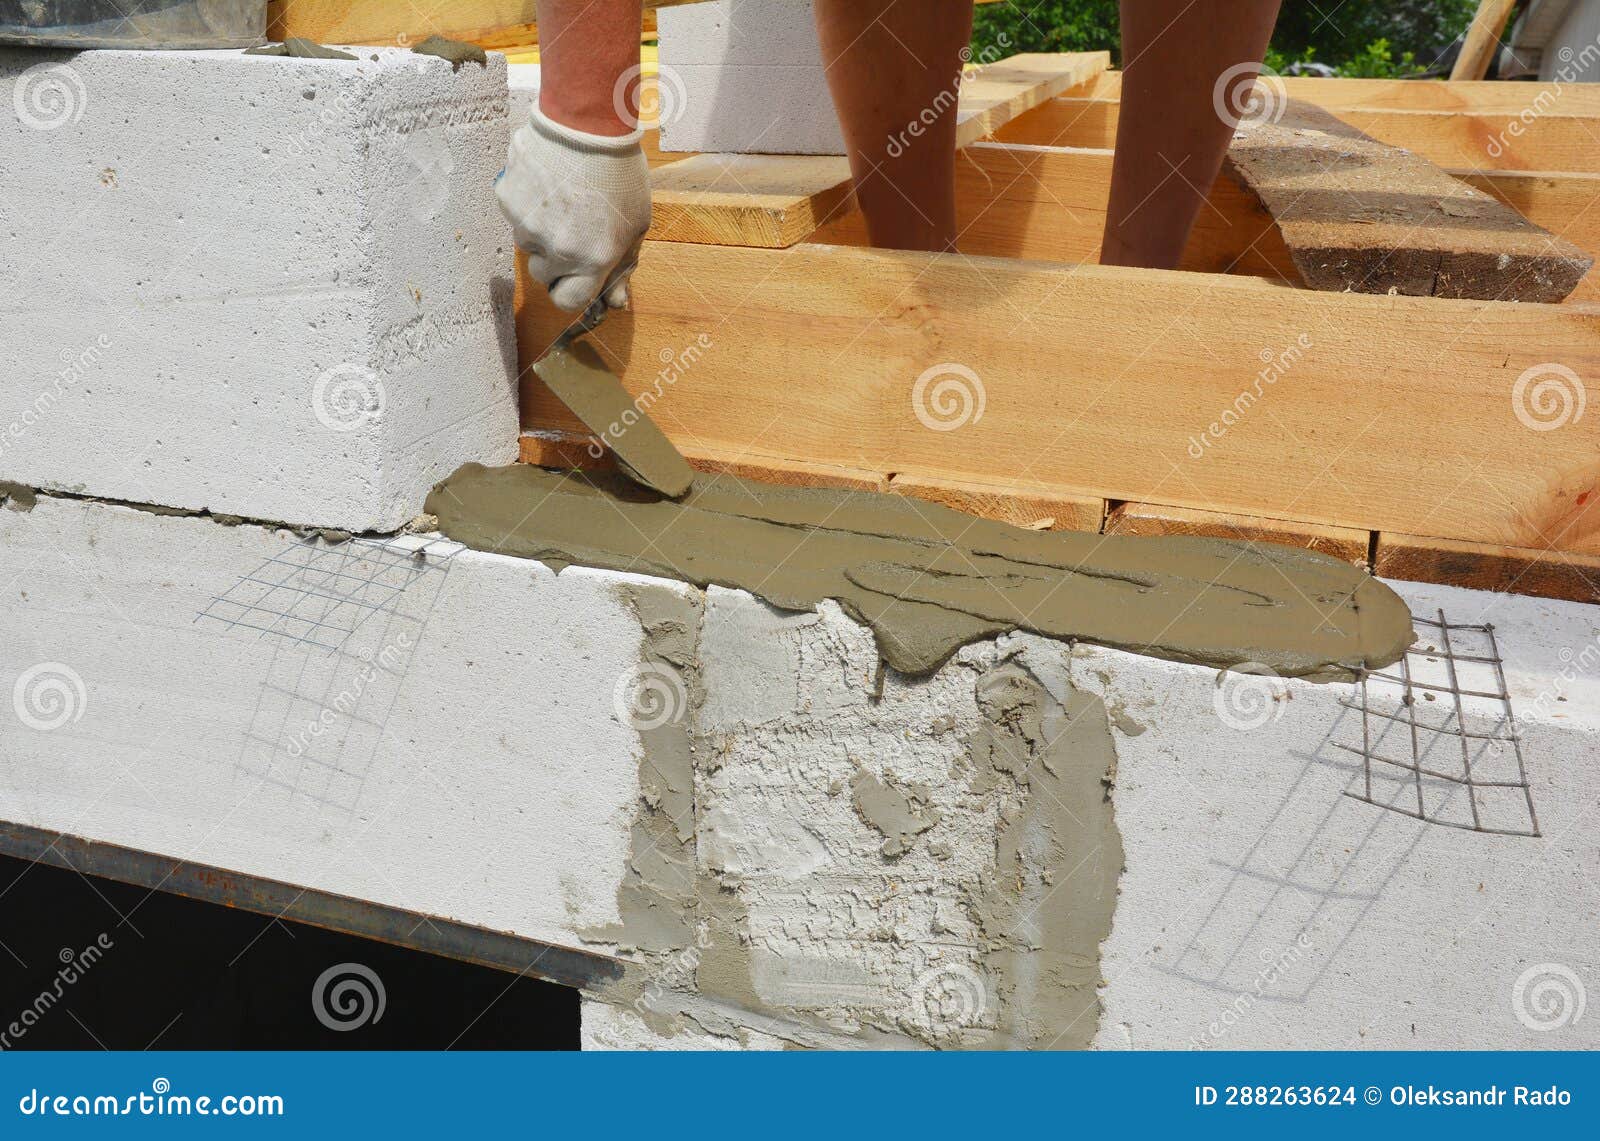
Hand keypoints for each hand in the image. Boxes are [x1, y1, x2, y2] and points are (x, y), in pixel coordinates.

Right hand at [496, 103, 650, 311]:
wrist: (588, 122)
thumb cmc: (620, 173)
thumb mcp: (637, 224)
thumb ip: (623, 266)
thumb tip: (614, 303)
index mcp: (592, 260)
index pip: (567, 302)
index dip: (571, 290)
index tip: (576, 276)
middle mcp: (557, 250)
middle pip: (544, 275)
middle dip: (557, 259)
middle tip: (572, 227)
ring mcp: (527, 225)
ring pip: (527, 244)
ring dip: (540, 230)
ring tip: (561, 197)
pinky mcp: (507, 200)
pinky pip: (514, 215)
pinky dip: (526, 204)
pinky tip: (546, 182)